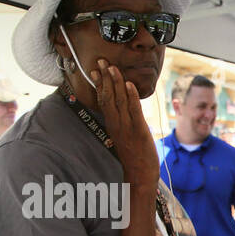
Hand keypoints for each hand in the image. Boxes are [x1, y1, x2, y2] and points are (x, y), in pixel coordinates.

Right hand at [93, 59, 158, 186]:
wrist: (140, 175)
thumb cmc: (134, 157)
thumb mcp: (124, 137)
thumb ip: (122, 123)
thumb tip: (123, 110)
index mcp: (112, 124)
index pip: (102, 100)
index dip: (99, 84)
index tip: (95, 70)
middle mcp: (116, 123)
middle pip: (108, 96)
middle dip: (105, 77)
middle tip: (101, 60)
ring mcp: (127, 127)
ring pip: (119, 100)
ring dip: (116, 82)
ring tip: (113, 67)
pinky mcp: (139, 130)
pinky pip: (134, 110)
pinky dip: (131, 96)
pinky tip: (129, 84)